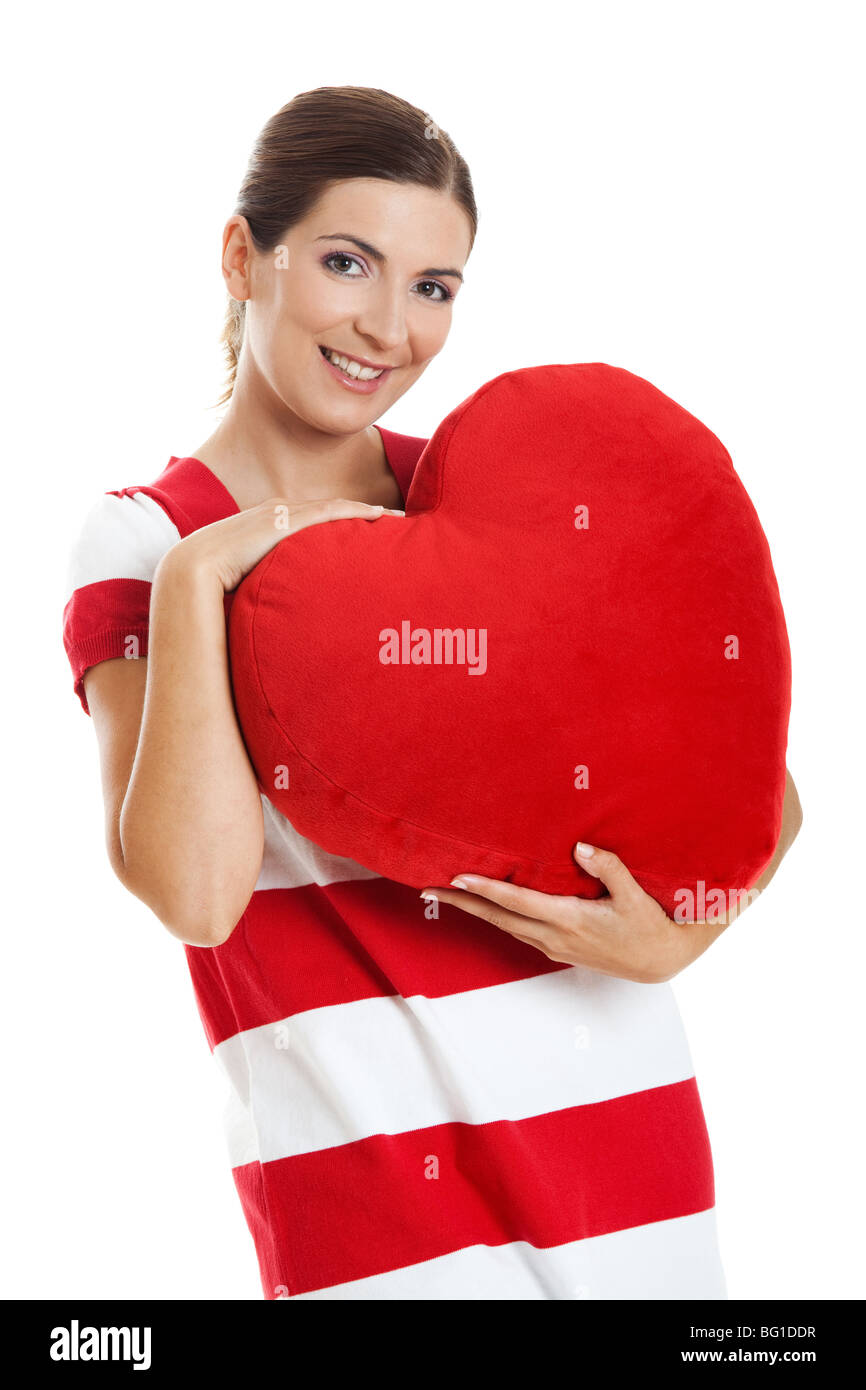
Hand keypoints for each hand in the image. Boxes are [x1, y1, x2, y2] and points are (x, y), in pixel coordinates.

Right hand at [156, 495, 404, 594]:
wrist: (188, 578)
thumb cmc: (213, 597)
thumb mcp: (250, 594)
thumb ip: (270, 601)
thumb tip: (283, 632)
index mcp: (265, 534)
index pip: (313, 526)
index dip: (342, 528)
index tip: (370, 537)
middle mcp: (273, 517)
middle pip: (328, 512)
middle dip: (360, 515)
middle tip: (396, 522)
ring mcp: (277, 515)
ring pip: (332, 509)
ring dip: (363, 512)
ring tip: (395, 517)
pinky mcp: (282, 520)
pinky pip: (327, 513)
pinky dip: (354, 512)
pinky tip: (378, 515)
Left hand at [421, 842, 741, 983]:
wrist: (660, 961)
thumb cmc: (649, 925)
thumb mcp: (634, 895)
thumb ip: (608, 868)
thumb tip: (581, 847)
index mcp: (568, 920)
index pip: (516, 901)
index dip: (485, 890)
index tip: (457, 878)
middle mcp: (553, 936)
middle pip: (498, 918)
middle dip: (462, 903)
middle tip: (428, 889)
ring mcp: (553, 946)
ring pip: (505, 926)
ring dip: (476, 911)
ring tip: (450, 895)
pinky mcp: (558, 949)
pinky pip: (519, 931)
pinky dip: (498, 917)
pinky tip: (488, 907)